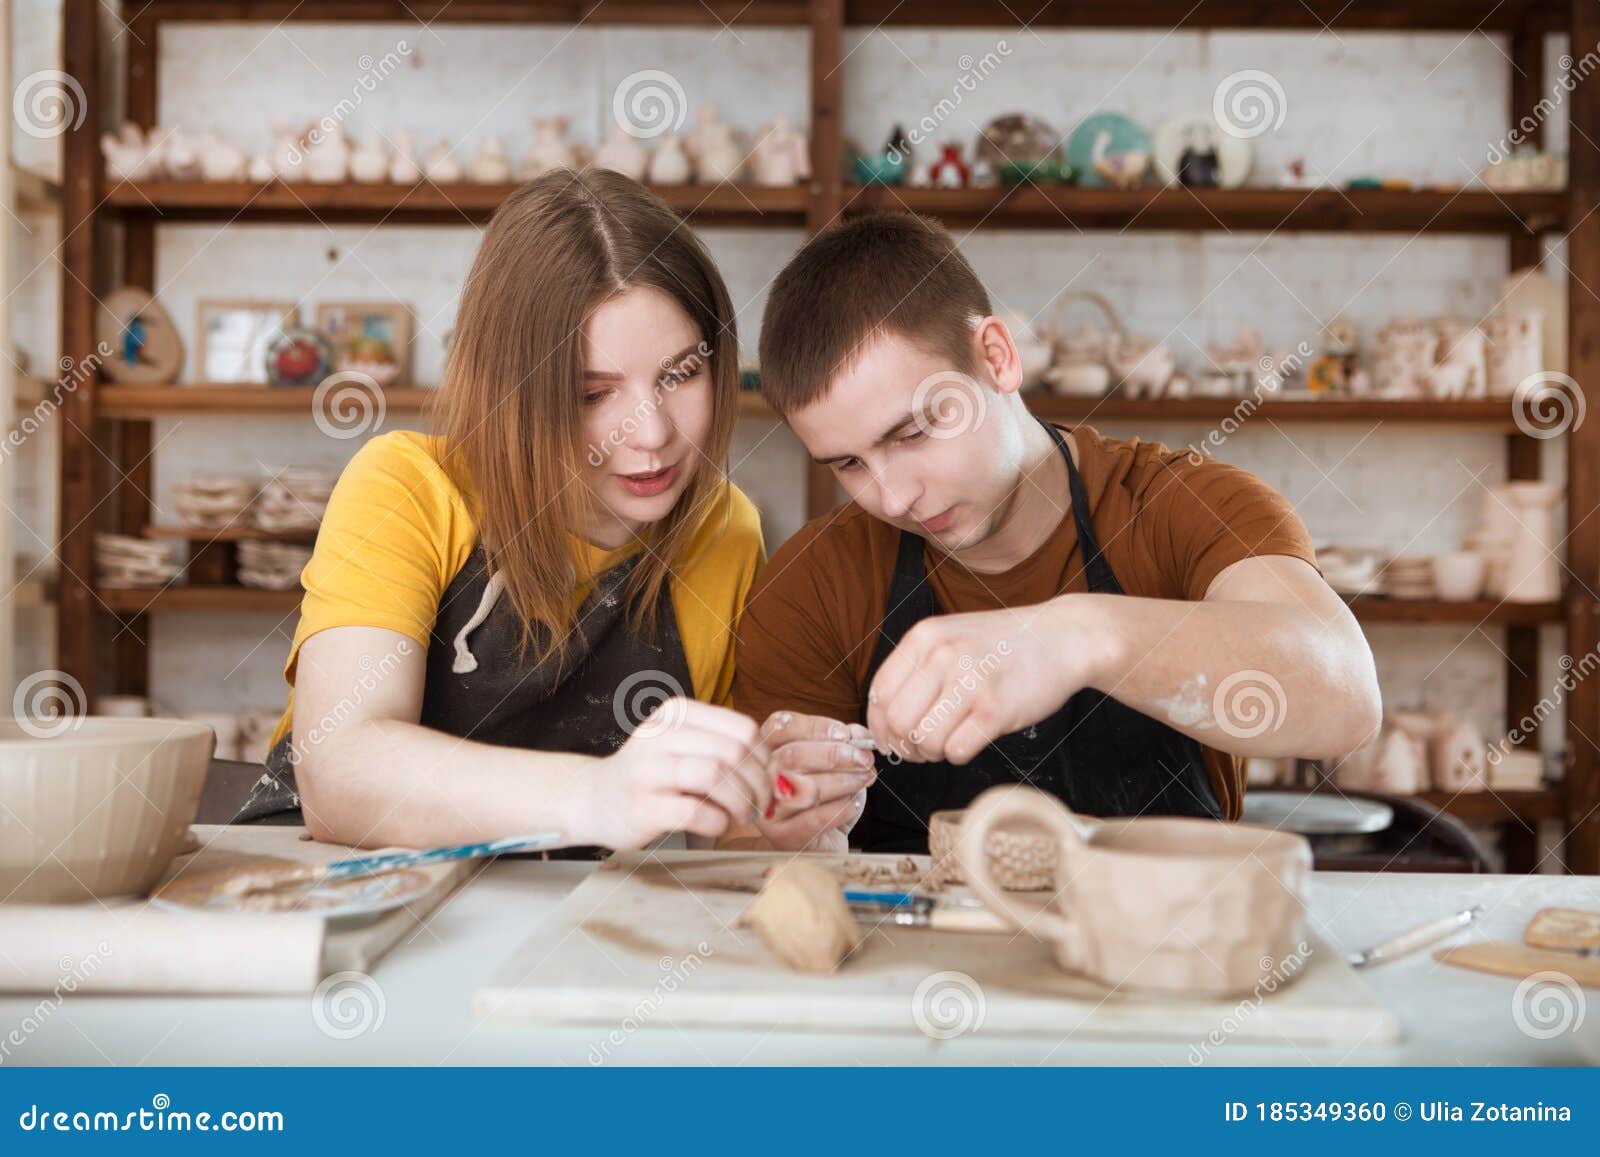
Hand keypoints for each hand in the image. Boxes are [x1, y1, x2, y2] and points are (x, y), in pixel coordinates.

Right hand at [577, 698, 770, 849]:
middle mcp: (658, 735)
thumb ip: (721, 745)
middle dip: (758, 783)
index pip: (741, 728)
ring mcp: (647, 771)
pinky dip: (719, 821)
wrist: (594, 799)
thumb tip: (774, 768)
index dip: (764, 757)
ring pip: (716, 776)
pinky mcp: (642, 807)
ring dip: (742, 801)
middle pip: (733, 752)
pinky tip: (718, 824)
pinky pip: (696, 811)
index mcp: (675, 713)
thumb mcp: (681, 744)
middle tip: (762, 804)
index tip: (766, 778)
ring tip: (743, 815)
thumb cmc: (651, 774)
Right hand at [750, 711, 875, 850]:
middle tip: (863, 758)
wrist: (820, 841)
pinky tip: (854, 804)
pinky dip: (841, 809)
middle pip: (792, 756)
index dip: (815, 727)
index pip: (782, 727)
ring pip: (805, 788)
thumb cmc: (825, 798)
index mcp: (768, 749)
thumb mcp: (836, 763)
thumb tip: (858, 735)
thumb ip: (845, 743)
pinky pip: (814, 819)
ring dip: (843, 781)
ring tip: (864, 779)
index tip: (846, 733)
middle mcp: (761, 777)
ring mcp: (768, 808)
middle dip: (834, 754)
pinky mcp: (781, 836)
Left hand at [865, 598, 1113, 764]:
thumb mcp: (950, 637)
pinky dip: (958, 755)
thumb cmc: (1003, 645)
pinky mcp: (996, 709)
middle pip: (896, 723)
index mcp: (924, 638)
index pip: (878, 694)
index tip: (893, 738)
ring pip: (923, 741)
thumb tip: (883, 719)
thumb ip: (916, 669)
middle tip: (924, 746)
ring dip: (933, 752)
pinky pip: (956, 752)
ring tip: (950, 740)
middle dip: (906, 745)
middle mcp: (943, 656)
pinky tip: (972, 738)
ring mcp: (970, 682)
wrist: (1062, 637)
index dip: (880, 726)